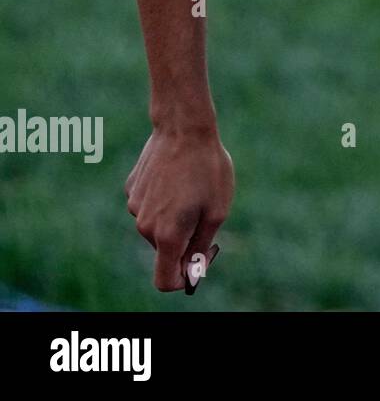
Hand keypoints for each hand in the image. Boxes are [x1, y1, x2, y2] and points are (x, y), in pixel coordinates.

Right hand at [125, 126, 234, 292]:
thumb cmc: (208, 169)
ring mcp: (134, 206)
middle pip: (165, 250)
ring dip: (177, 217)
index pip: (165, 280)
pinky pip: (151, 205)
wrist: (184, 128)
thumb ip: (201, 246)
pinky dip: (166, 200)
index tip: (199, 263)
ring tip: (193, 188)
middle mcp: (144, 225)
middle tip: (207, 215)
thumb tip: (193, 272)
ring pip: (158, 226)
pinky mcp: (132, 189)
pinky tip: (178, 176)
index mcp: (166, 235)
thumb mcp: (217, 211)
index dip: (184, 279)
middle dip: (185, 242)